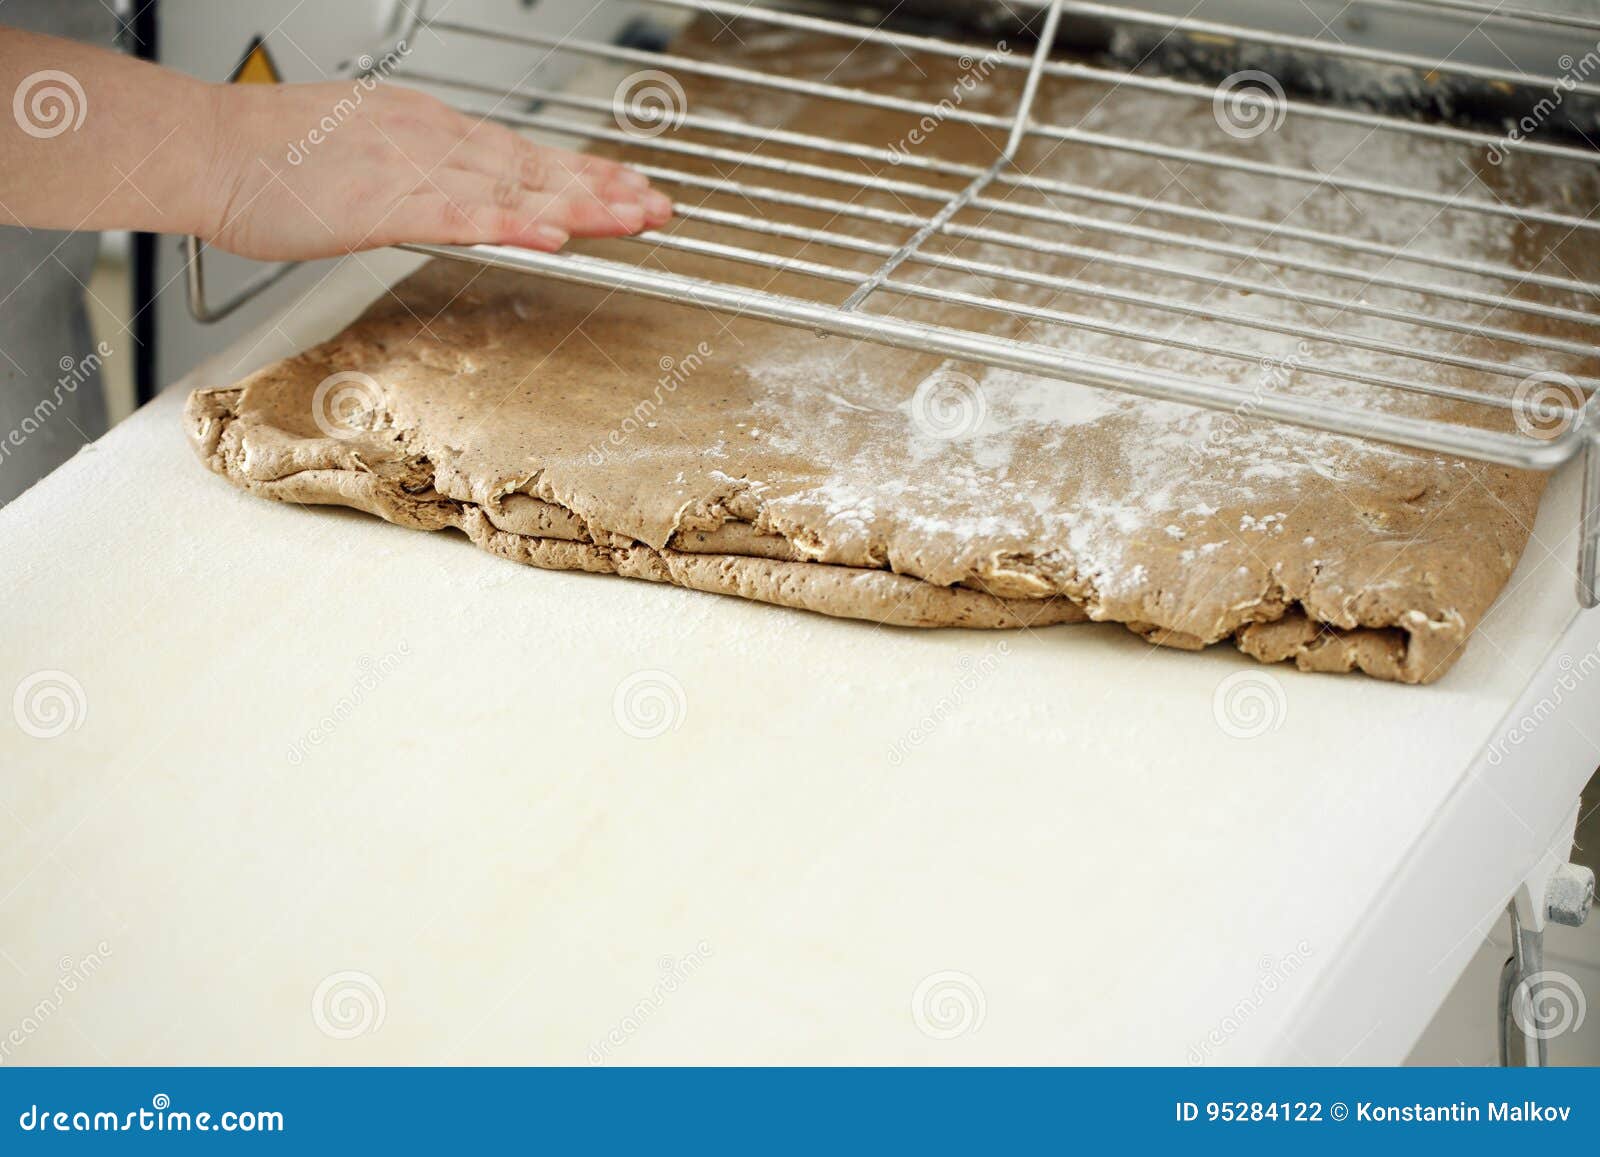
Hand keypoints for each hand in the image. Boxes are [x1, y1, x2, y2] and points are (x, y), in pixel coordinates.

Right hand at [200, 80, 672, 260]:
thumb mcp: (355, 160)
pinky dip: (514, 224)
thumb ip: (409, 177)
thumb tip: (441, 194)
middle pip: (536, 167)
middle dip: (603, 188)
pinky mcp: (387, 201)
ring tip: (634, 219)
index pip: (521, 153)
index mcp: (425, 129)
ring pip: (517, 186)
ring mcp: (414, 167)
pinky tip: (555, 235)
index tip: (623, 187)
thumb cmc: (267, 161)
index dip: (579, 173)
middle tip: (658, 207)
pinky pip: (465, 214)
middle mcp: (432, 139)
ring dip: (581, 205)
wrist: (207, 148)